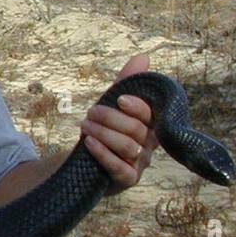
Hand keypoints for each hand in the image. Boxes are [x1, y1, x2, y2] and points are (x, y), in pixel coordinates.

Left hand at [79, 53, 157, 194]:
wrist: (85, 161)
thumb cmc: (104, 129)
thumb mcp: (111, 104)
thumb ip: (126, 82)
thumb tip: (142, 57)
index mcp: (150, 124)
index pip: (152, 113)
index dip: (137, 106)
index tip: (118, 99)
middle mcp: (150, 144)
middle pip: (136, 129)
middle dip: (110, 118)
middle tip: (90, 113)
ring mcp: (140, 163)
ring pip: (128, 147)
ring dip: (103, 133)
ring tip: (84, 126)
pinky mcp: (128, 179)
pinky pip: (120, 168)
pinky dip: (103, 153)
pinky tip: (88, 143)